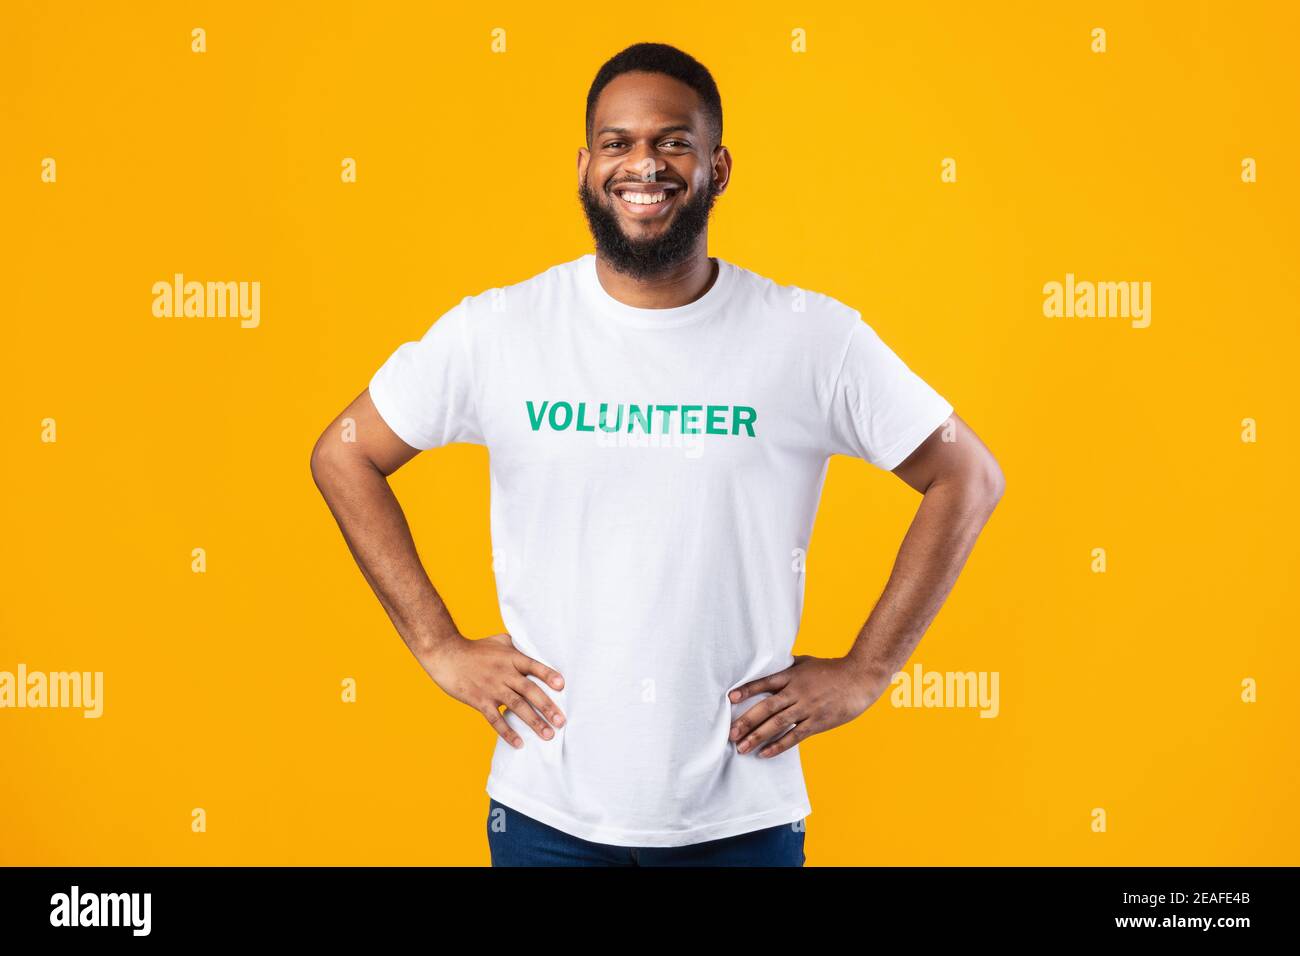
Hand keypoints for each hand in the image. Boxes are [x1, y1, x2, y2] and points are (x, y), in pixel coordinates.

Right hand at [419, 632, 565, 749]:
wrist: (446, 655)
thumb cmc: (474, 648)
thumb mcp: (498, 640)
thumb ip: (516, 646)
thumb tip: (532, 647)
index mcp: (511, 658)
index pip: (534, 666)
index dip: (548, 675)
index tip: (562, 686)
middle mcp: (504, 673)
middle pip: (529, 690)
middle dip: (547, 706)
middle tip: (561, 721)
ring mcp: (492, 688)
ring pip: (517, 706)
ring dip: (534, 722)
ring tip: (548, 735)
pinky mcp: (479, 701)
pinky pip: (495, 719)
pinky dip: (507, 732)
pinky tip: (519, 744)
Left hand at [727, 655, 888, 757]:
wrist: (860, 678)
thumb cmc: (832, 669)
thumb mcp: (806, 662)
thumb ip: (787, 666)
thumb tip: (769, 664)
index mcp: (791, 676)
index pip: (764, 683)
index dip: (746, 690)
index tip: (730, 699)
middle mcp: (796, 692)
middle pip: (766, 708)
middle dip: (746, 721)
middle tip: (730, 734)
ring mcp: (807, 708)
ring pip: (777, 724)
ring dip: (757, 736)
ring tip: (741, 748)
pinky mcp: (817, 722)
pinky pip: (794, 736)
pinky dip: (778, 746)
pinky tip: (765, 753)